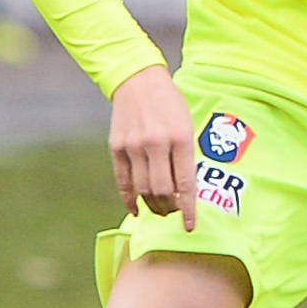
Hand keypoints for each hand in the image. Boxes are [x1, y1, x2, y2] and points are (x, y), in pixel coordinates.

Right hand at [109, 63, 197, 230]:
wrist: (138, 80)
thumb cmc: (170, 105)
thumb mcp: (187, 127)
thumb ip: (185, 158)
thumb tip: (183, 194)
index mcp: (180, 138)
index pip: (186, 184)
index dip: (188, 210)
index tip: (190, 227)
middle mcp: (156, 144)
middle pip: (162, 192)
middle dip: (170, 209)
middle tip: (174, 213)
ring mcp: (133, 146)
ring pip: (143, 190)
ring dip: (152, 206)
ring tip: (160, 210)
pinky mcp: (116, 147)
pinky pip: (123, 181)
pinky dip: (129, 199)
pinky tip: (136, 208)